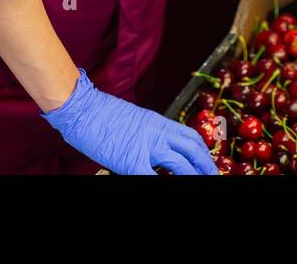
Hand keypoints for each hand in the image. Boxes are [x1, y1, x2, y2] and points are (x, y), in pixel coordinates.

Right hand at [42, 69, 217, 174]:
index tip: (208, 162)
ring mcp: (146, 147)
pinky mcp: (132, 161)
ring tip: (202, 182)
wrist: (83, 108)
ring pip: (180, 164)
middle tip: (213, 175)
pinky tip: (168, 187)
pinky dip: (164, 183)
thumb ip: (148, 134)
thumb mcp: (133, 120)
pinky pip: (153, 177)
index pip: (189, 137)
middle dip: (205, 165)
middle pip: (192, 149)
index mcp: (158, 123)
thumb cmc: (101, 114)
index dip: (202, 151)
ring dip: (193, 175)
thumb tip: (155, 149)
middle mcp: (158, 133)